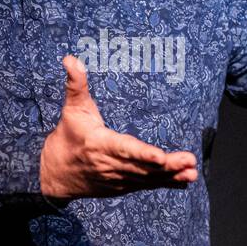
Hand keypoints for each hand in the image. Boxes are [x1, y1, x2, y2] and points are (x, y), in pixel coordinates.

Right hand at [40, 55, 197, 200]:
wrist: (55, 175)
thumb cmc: (67, 137)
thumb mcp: (71, 109)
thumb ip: (76, 84)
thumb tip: (71, 59)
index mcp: (99, 144)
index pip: (124, 149)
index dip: (142, 154)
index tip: (160, 156)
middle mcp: (110, 164)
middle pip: (142, 167)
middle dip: (167, 166)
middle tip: (189, 162)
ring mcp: (117, 179)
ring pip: (147, 178)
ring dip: (171, 176)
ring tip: (191, 173)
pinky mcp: (123, 186)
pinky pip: (147, 185)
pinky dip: (166, 184)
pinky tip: (185, 181)